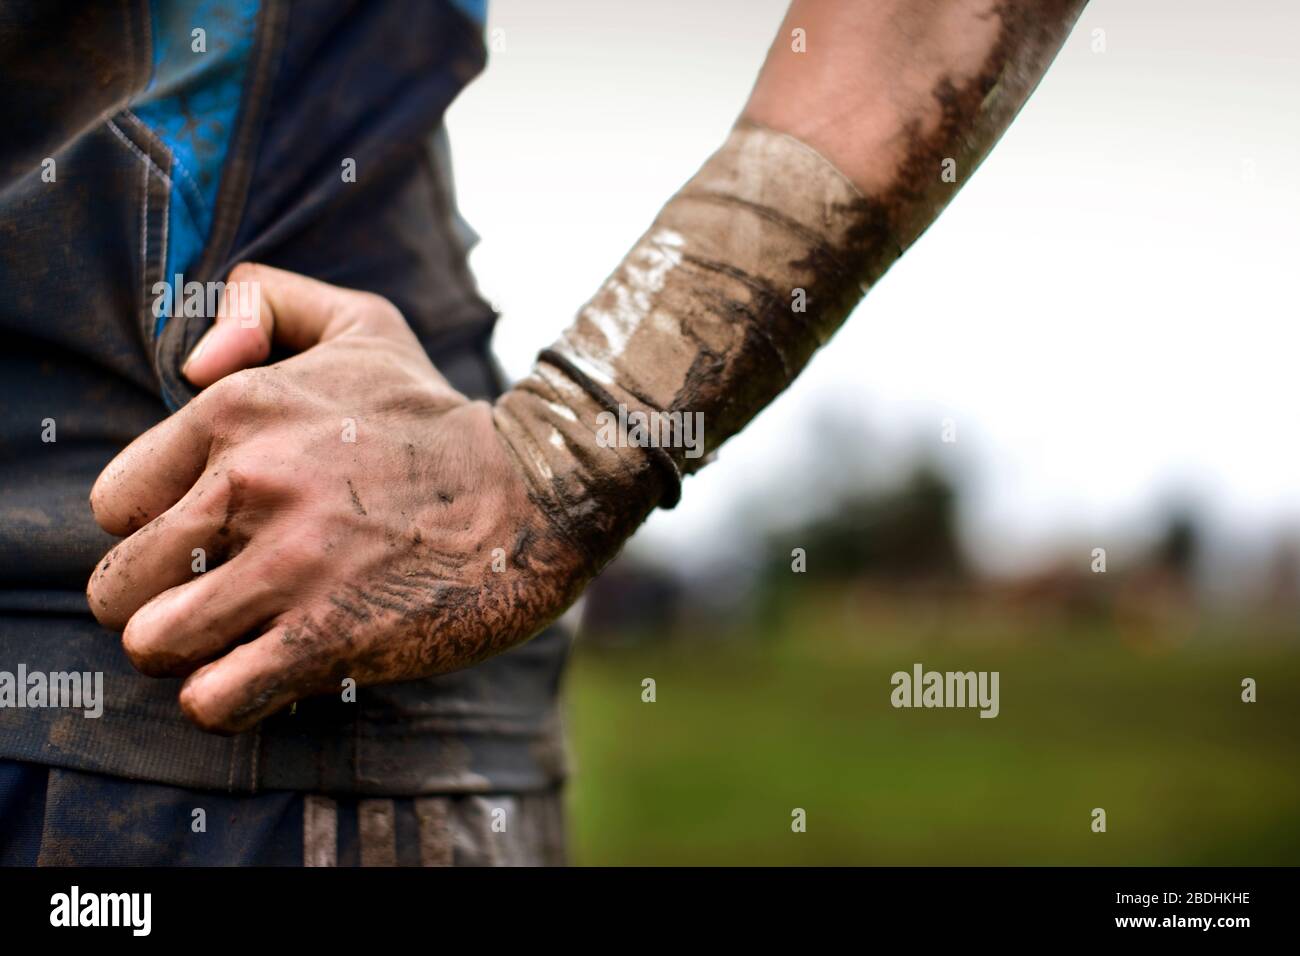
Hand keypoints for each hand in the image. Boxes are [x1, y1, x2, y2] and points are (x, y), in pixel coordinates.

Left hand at [88, 264, 586, 733]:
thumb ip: (262, 303)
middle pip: (117, 584)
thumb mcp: (359, 321)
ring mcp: (290, 564)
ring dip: (190, 655)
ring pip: (153, 643)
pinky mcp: (332, 636)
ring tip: (238, 641)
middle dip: (160, 602)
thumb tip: (191, 363)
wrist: (540, 492)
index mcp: (238, 410)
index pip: (115, 504)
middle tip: (219, 600)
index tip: (208, 541)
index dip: (154, 533)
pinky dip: (225, 700)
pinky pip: (214, 698)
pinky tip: (263, 678)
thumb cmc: (439, 417)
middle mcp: (251, 482)